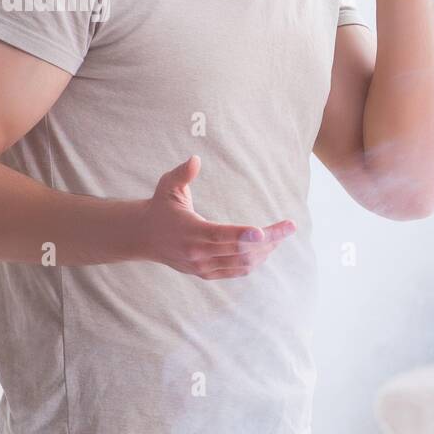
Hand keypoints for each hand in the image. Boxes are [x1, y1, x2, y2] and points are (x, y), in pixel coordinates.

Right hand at [137, 155, 294, 279]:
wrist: (144, 237)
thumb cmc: (161, 207)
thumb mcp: (167, 187)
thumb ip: (182, 174)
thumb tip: (195, 159)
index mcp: (189, 231)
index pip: (219, 234)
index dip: (241, 234)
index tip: (262, 230)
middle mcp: (196, 253)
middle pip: (239, 250)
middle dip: (269, 239)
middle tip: (289, 226)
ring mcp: (202, 266)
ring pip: (241, 263)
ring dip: (265, 250)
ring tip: (281, 235)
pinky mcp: (206, 273)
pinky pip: (237, 270)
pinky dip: (254, 260)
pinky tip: (267, 247)